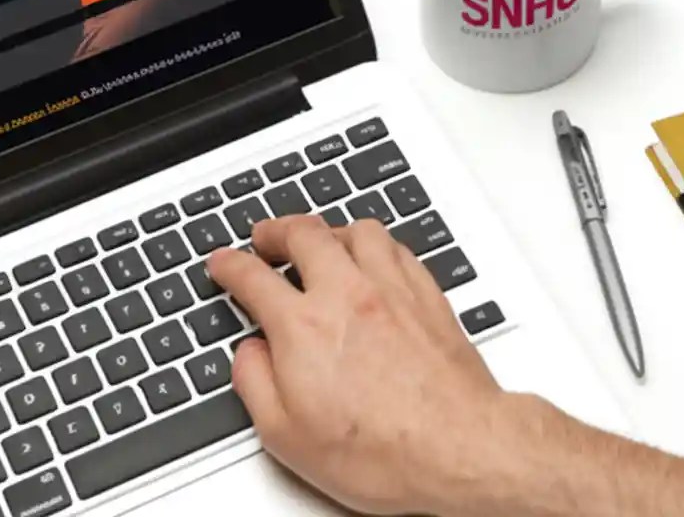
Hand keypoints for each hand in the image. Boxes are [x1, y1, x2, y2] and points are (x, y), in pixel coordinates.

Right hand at [208, 216, 547, 516]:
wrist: (460, 451)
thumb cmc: (383, 452)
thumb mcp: (287, 437)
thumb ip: (255, 384)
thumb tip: (249, 354)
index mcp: (303, 327)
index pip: (252, 277)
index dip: (229, 265)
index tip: (223, 264)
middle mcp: (346, 295)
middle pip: (304, 233)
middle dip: (276, 230)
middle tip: (266, 238)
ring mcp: (391, 291)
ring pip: (357, 231)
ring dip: (330, 231)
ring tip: (320, 241)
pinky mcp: (428, 298)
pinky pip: (397, 249)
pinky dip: (375, 246)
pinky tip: (373, 258)